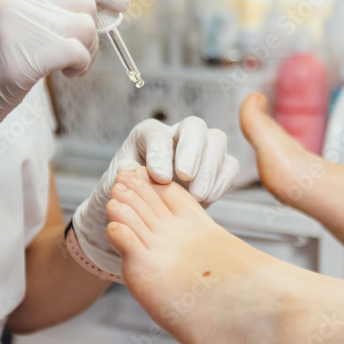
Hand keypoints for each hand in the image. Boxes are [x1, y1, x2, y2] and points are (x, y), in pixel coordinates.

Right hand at [0, 0, 128, 180]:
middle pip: (84, 1)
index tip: (121, 4)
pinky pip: (76, 51)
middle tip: (77, 52)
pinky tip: (65, 74)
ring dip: (88, 50)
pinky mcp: (19, 59)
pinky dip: (80, 65)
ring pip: (85, 26)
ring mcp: (12, 26)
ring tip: (69, 65)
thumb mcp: (17, 15)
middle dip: (92, 29)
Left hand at [70, 117, 239, 275]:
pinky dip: (221, 182)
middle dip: (191, 150)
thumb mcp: (114, 187)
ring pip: (217, 141)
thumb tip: (130, 168)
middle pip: (194, 126)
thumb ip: (121, 178)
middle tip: (185, 177)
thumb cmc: (127, 196)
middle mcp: (176, 136)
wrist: (142, 216)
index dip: (160, 152)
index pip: (157, 134)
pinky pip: (229, 166)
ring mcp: (200, 151)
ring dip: (209, 168)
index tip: (160, 178)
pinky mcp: (217, 170)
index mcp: (147, 136)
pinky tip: (207, 200)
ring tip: (196, 196)